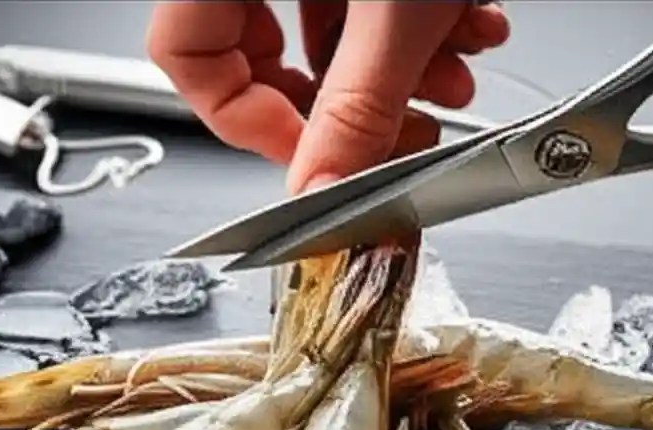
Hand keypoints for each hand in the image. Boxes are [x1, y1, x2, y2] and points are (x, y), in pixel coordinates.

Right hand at [145, 1, 509, 193]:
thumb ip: (358, 101)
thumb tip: (321, 186)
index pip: (186, 56)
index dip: (249, 120)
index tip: (315, 153)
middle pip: (262, 47)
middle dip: (348, 97)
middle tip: (393, 126)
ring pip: (328, 21)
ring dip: (401, 65)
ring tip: (456, 72)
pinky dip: (417, 20)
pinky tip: (467, 26)